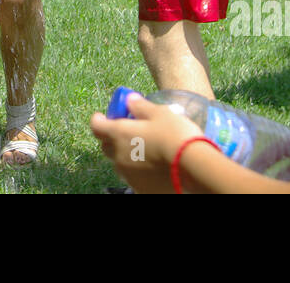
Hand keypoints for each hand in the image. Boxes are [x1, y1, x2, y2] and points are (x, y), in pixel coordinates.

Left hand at [89, 95, 207, 193]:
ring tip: (143, 150)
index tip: (103, 116)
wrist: (192, 167)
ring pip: (120, 163)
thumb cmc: (175, 134)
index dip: (99, 120)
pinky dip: (138, 170)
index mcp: (119, 134)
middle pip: (106, 146)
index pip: (96, 126)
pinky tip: (153, 166)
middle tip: (126, 132)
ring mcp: (129, 175)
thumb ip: (140, 106)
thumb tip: (129, 100)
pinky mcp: (141, 188)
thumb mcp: (159, 112)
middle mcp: (119, 156)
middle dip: (111, 138)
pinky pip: (134, 177)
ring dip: (125, 155)